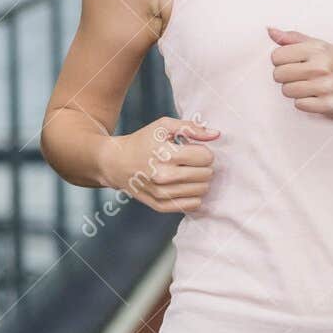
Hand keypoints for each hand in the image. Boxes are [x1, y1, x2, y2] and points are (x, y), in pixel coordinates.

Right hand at [101, 116, 218, 213]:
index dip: (204, 152)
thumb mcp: (163, 126)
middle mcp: (163, 175)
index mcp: (166, 154)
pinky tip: (187, 187)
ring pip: (201, 191)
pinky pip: (191, 205)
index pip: (206, 157)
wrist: (116, 162)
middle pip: (206, 175)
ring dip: (200, 181)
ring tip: (189, 173)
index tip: (194, 150)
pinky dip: (194, 197)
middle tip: (192, 162)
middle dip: (204, 167)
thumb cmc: (143, 141)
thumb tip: (216, 134)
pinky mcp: (159, 204)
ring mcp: (160, 192)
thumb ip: (191, 127)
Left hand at [268, 26, 332, 117]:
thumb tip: (270, 31)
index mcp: (318, 48)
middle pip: (279, 74)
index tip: (294, 63)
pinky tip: (318, 97)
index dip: (281, 61)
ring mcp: (326, 86)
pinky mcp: (329, 105)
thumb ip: (295, 38)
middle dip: (286, 77)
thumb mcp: (323, 46)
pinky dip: (306, 103)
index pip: (277, 55)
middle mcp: (322, 66)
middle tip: (302, 76)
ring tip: (311, 86)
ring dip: (295, 91)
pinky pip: (299, 105)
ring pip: (287, 91)